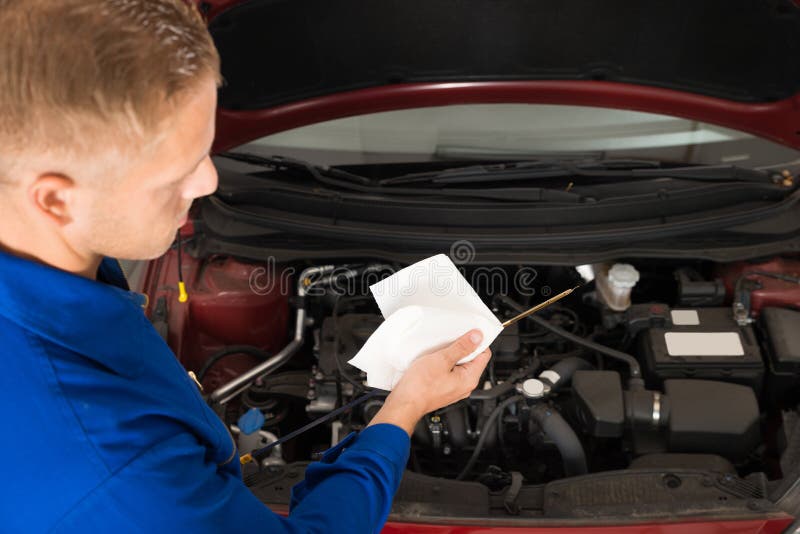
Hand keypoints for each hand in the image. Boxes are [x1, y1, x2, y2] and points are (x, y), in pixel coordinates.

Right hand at [367, 329, 491, 434]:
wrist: (404, 403)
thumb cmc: (420, 387)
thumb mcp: (442, 359)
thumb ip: (461, 347)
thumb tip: (477, 337)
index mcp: (470, 379)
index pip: (484, 354)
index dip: (477, 341)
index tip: (468, 333)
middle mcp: (465, 386)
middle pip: (472, 359)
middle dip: (462, 348)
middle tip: (449, 343)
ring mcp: (454, 389)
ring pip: (459, 365)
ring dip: (451, 356)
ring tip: (440, 352)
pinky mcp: (444, 388)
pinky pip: (450, 372)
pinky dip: (444, 364)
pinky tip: (434, 361)